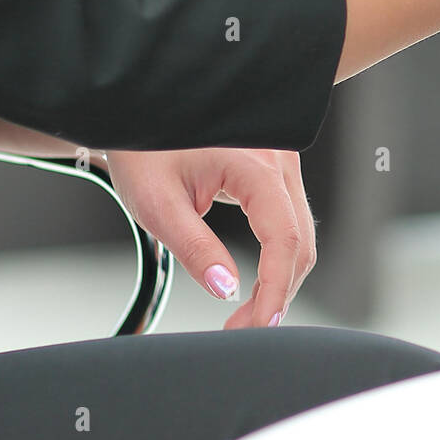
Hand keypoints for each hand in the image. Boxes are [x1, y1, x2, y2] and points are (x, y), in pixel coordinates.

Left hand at [105, 148, 314, 329]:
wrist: (140, 111)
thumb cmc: (143, 147)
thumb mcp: (158, 202)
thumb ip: (194, 247)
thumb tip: (225, 290)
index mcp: (255, 164)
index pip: (284, 238)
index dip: (276, 288)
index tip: (260, 326)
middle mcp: (279, 161)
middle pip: (300, 242)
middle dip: (277, 293)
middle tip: (242, 328)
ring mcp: (281, 164)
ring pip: (299, 236)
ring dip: (279, 279)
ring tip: (244, 313)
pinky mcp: (274, 172)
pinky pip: (288, 223)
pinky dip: (276, 259)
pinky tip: (253, 284)